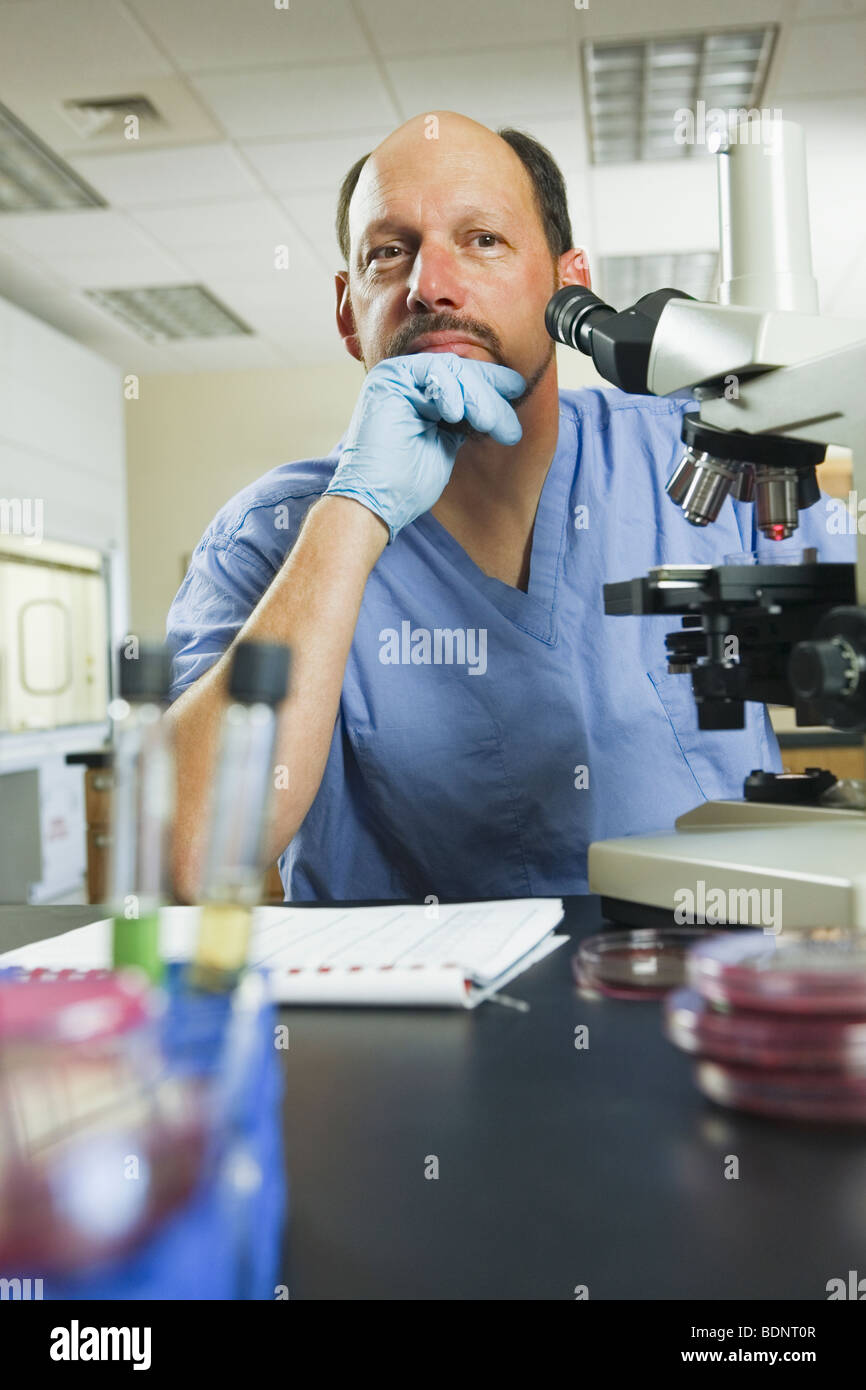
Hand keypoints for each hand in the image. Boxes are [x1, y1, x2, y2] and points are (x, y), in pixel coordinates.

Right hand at [324, 352, 525, 542]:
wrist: (375, 502)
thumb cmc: (405, 483)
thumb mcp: (445, 445)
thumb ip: (462, 421)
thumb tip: (492, 406)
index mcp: (419, 396)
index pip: (462, 381)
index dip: (492, 384)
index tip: (518, 391)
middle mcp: (407, 383)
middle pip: (460, 372)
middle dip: (490, 395)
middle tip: (508, 424)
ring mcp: (396, 379)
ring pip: (451, 369)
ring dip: (476, 396)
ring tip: (488, 423)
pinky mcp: (388, 380)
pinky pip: (430, 370)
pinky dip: (448, 389)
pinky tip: (455, 413)